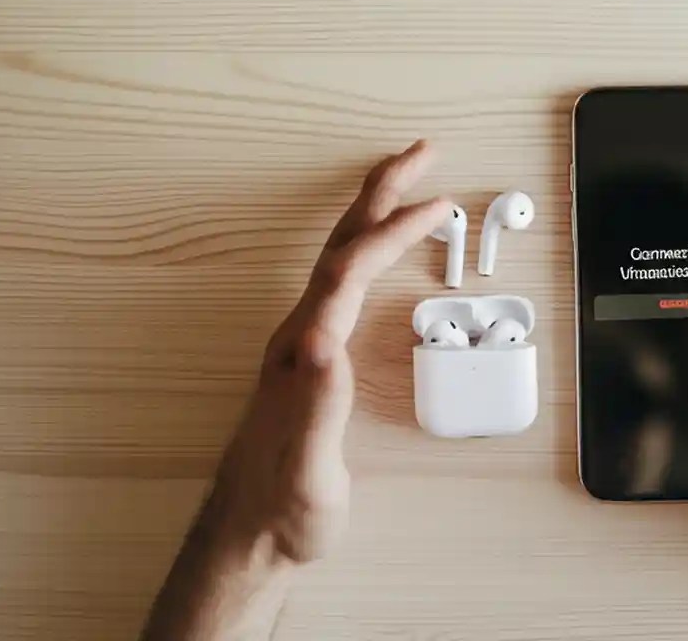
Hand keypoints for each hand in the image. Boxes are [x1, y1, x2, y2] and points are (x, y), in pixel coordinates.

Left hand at [213, 140, 449, 562]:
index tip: (437, 204)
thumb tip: (328, 342)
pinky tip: (380, 256)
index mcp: (303, 351)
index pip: (350, 270)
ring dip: (374, 214)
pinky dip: (370, 252)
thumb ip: (318, 405)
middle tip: (422, 152)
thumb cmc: (283, 505)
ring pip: (341, 260)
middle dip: (381, 193)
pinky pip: (345, 286)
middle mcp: (300, 336)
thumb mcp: (307, 466)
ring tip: (407, 185)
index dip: (393, 231)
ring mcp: (305, 346)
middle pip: (342, 246)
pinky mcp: (313, 361)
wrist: (250, 535)